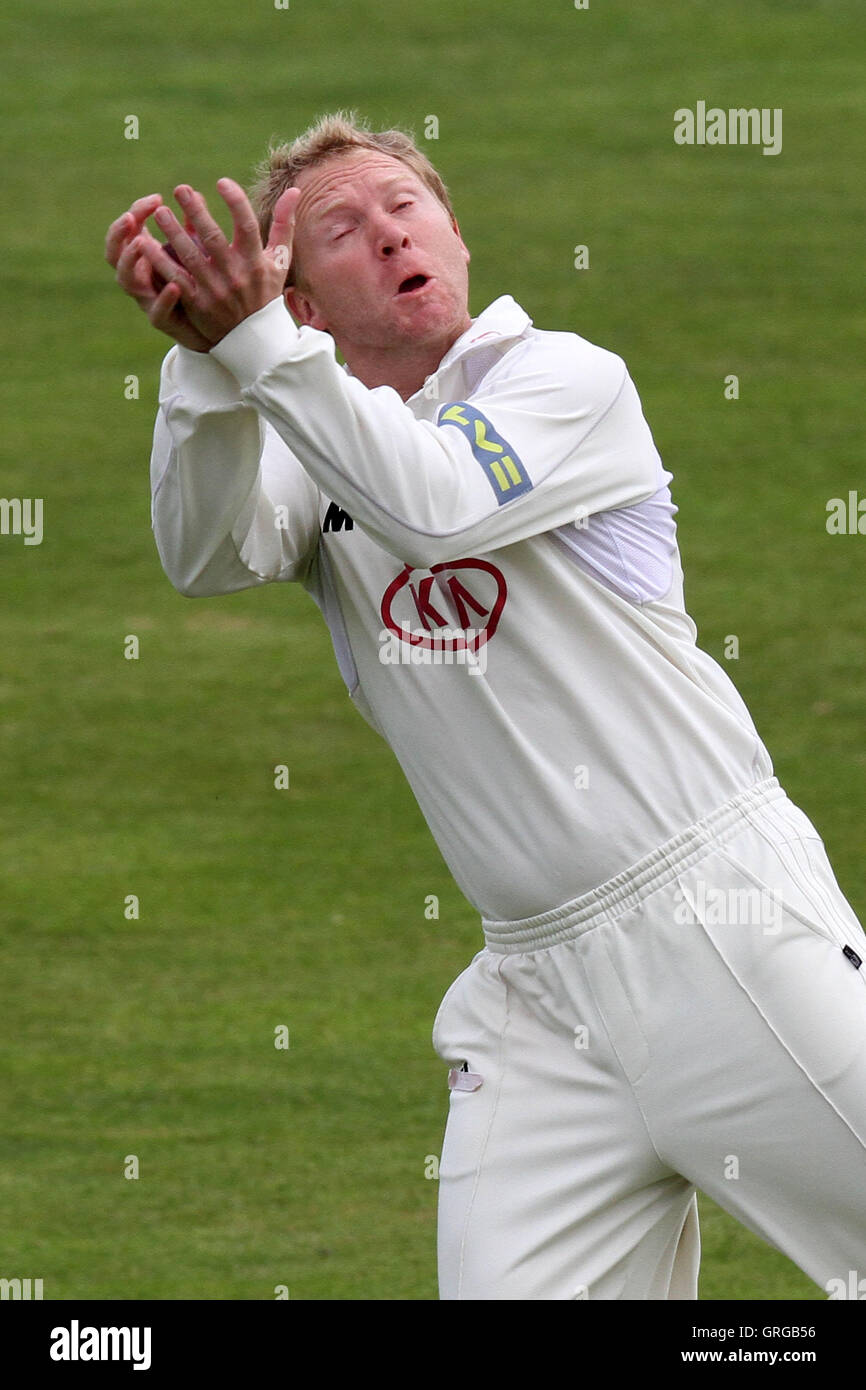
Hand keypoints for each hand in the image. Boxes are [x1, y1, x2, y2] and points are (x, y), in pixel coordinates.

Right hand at [105, 194, 212, 351]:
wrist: (210, 327)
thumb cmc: (198, 285)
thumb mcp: (194, 252)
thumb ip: (192, 226)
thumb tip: (196, 195)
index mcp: (144, 256)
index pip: (128, 229)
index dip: (137, 212)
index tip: (157, 199)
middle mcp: (139, 275)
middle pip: (115, 251)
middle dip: (119, 233)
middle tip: (130, 217)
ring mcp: (147, 298)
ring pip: (125, 280)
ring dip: (130, 260)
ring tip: (141, 243)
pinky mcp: (161, 320)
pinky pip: (156, 311)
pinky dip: (164, 298)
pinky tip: (176, 286)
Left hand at [137, 179, 301, 346]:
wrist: (255, 340)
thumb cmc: (266, 293)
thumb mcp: (279, 261)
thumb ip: (284, 225)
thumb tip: (294, 191)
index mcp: (255, 261)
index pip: (247, 226)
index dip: (236, 202)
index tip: (222, 182)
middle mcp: (235, 274)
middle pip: (213, 237)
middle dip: (196, 212)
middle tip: (180, 189)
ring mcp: (215, 290)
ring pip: (190, 256)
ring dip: (173, 232)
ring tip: (160, 212)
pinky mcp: (198, 303)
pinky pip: (175, 278)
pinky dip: (159, 261)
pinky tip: (144, 244)